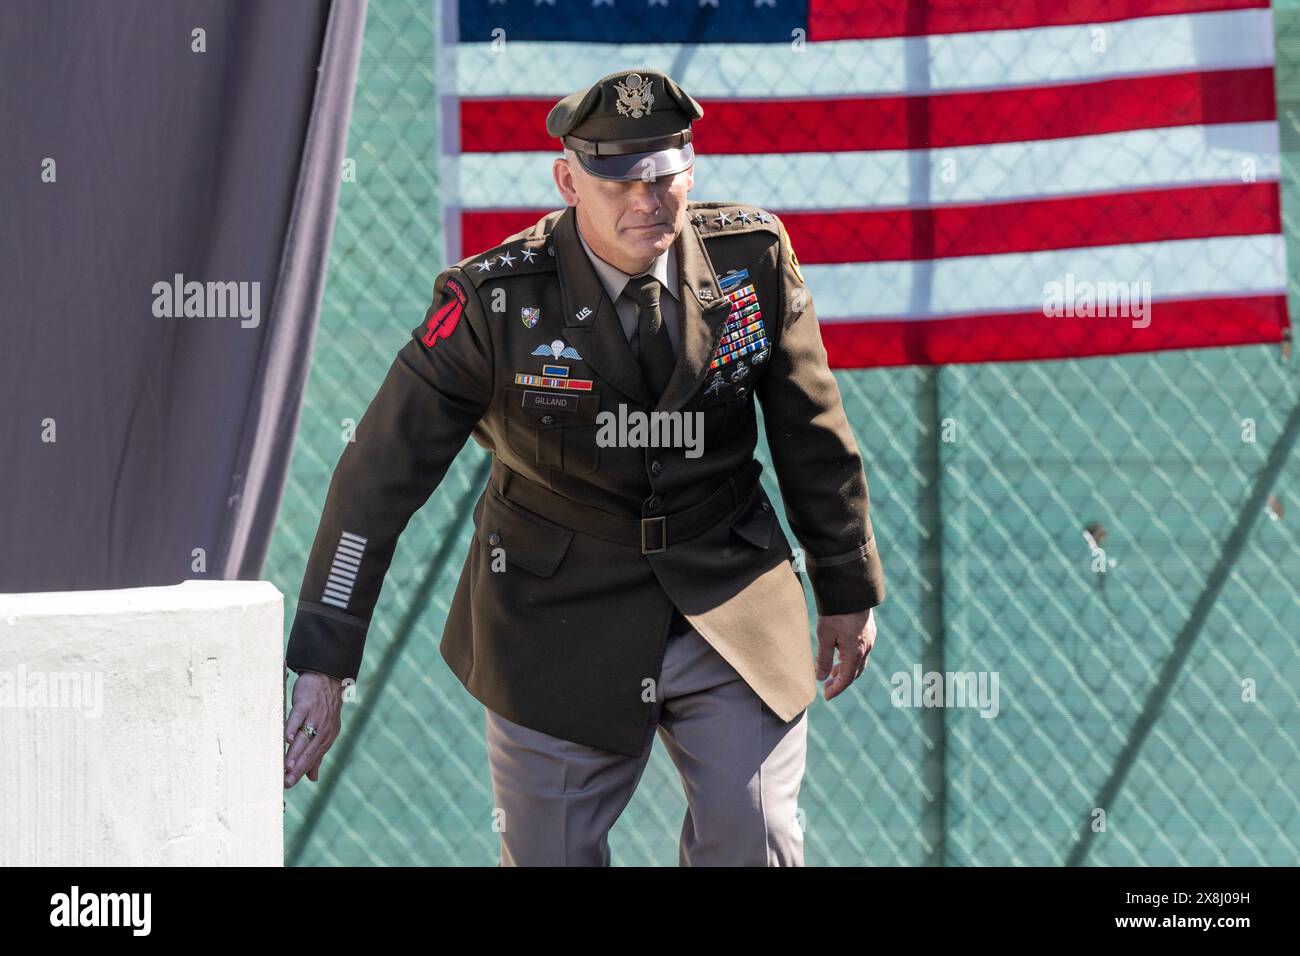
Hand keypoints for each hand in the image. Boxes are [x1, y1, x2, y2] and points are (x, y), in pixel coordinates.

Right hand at [284, 670, 343, 787]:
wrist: (327, 679)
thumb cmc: (323, 708)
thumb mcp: (324, 732)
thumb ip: (317, 755)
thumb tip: (312, 778)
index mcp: (327, 738)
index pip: (313, 758)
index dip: (301, 772)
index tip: (289, 784)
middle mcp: (323, 729)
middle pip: (309, 751)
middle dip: (297, 768)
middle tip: (286, 782)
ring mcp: (315, 716)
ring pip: (304, 737)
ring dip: (295, 752)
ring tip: (287, 767)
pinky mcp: (306, 704)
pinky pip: (298, 717)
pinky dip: (292, 727)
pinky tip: (286, 738)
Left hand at [814, 608, 876, 700]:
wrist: (850, 590)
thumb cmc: (835, 613)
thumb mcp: (824, 636)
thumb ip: (823, 659)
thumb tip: (820, 678)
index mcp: (855, 652)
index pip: (847, 678)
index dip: (837, 689)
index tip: (827, 696)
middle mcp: (866, 648)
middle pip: (855, 672)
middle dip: (841, 681)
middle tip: (827, 685)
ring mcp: (870, 638)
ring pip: (859, 661)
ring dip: (846, 669)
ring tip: (833, 671)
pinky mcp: (869, 630)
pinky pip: (862, 650)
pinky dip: (852, 658)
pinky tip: (842, 654)